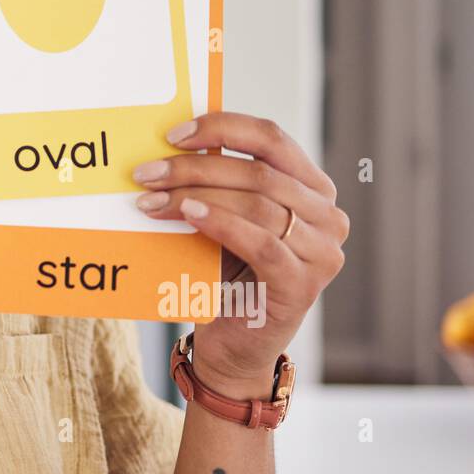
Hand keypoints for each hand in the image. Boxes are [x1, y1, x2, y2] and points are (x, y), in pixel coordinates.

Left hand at [132, 112, 349, 398]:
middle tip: (146, 172)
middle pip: (259, 172)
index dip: (223, 127)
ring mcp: (322, 251)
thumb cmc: (227, 274)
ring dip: (196, 194)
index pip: (272, 139)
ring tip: (151, 199)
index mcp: (312, 188)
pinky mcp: (303, 284)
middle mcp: (328, 215)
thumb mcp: (225, 218)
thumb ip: (216, 182)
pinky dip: (220, 222)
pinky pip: (260, 241)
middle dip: (194, 167)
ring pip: (259, 203)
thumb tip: (169, 145)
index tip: (173, 135)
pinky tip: (187, 213)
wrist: (234, 346)